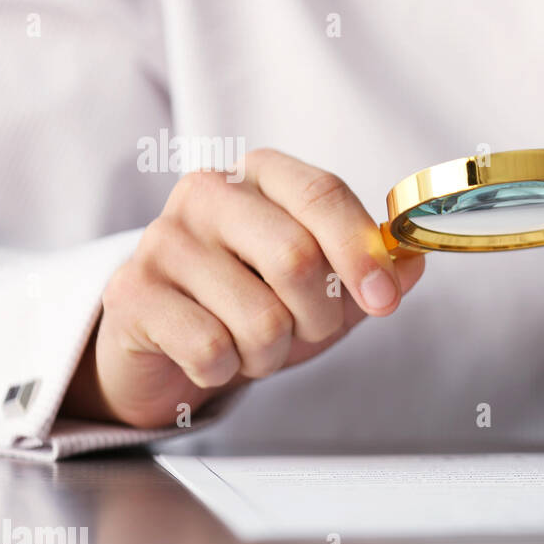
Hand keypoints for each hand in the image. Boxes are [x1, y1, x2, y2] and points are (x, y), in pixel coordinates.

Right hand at [63, 149, 425, 427]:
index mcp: (260, 174)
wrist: (169, 348)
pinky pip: (212, 349)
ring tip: (252, 344)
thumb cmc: (254, 305)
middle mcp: (207, 193)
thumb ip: (373, 270)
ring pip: (259, 317)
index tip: (385, 300)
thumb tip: (412, 262)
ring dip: (272, 353)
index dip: (361, 250)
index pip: (322, 194)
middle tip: (306, 330)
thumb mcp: (326, 287)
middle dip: (319, 316)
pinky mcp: (131, 294)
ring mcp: (162, 239)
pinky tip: (212, 356)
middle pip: (296, 257)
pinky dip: (226, 369)